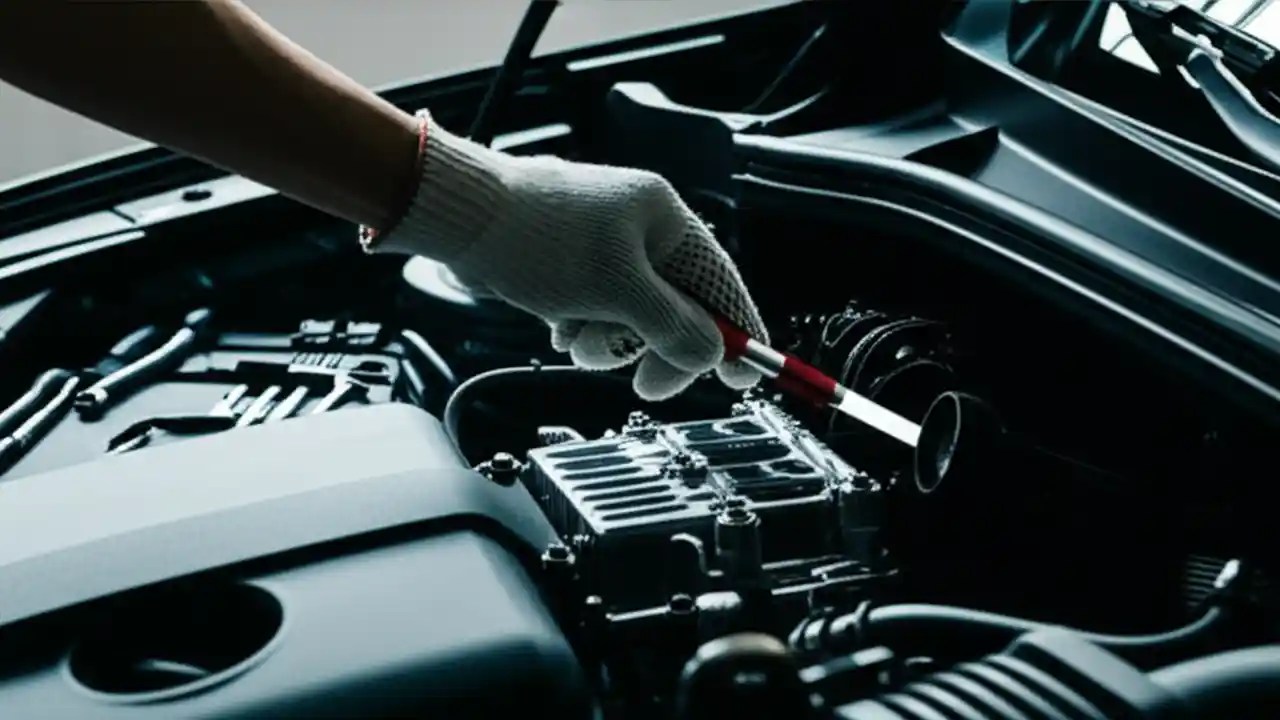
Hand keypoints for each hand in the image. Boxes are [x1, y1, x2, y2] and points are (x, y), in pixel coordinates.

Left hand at [368, 113, 768, 400]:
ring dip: (607, 340)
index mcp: (663, 218)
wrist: (462, 218)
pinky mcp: (570, 264)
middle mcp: (638, 227)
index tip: (743, 376)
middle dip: (653, 346)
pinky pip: (596, 311)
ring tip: (576, 338)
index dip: (735, 331)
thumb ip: (671, 325)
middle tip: (647, 384)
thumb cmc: (536, 238)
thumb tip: (712, 353)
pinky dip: (582, 327)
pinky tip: (559, 325)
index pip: (718, 281)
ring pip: (631, 316)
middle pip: (675, 307)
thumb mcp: (616, 291)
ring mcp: (603, 245)